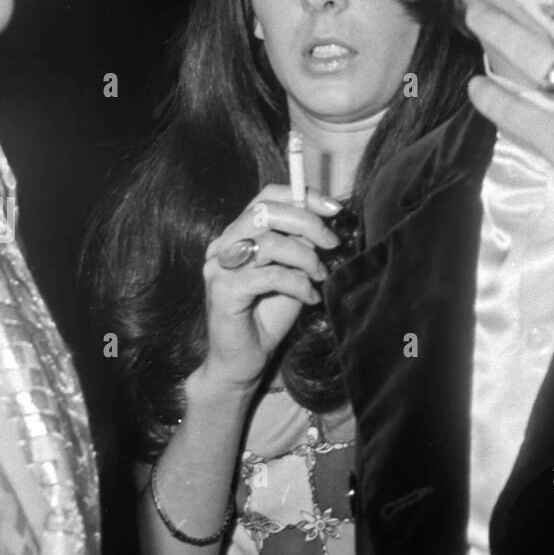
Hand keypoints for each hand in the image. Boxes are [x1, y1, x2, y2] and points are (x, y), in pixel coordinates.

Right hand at [199, 185, 341, 393]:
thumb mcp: (292, 267)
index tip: (334, 209)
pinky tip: (310, 298)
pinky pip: (270, 275)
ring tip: (319, 277)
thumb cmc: (270, 312)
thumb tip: (325, 215)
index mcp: (239, 232)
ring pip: (270, 242)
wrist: (245, 359)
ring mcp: (219, 266)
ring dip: (306, 258)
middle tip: (332, 244)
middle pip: (267, 211)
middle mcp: (223, 243)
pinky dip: (298, 284)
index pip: (267, 195)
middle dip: (308, 224)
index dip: (303, 196)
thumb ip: (300, 240)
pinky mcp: (223, 291)